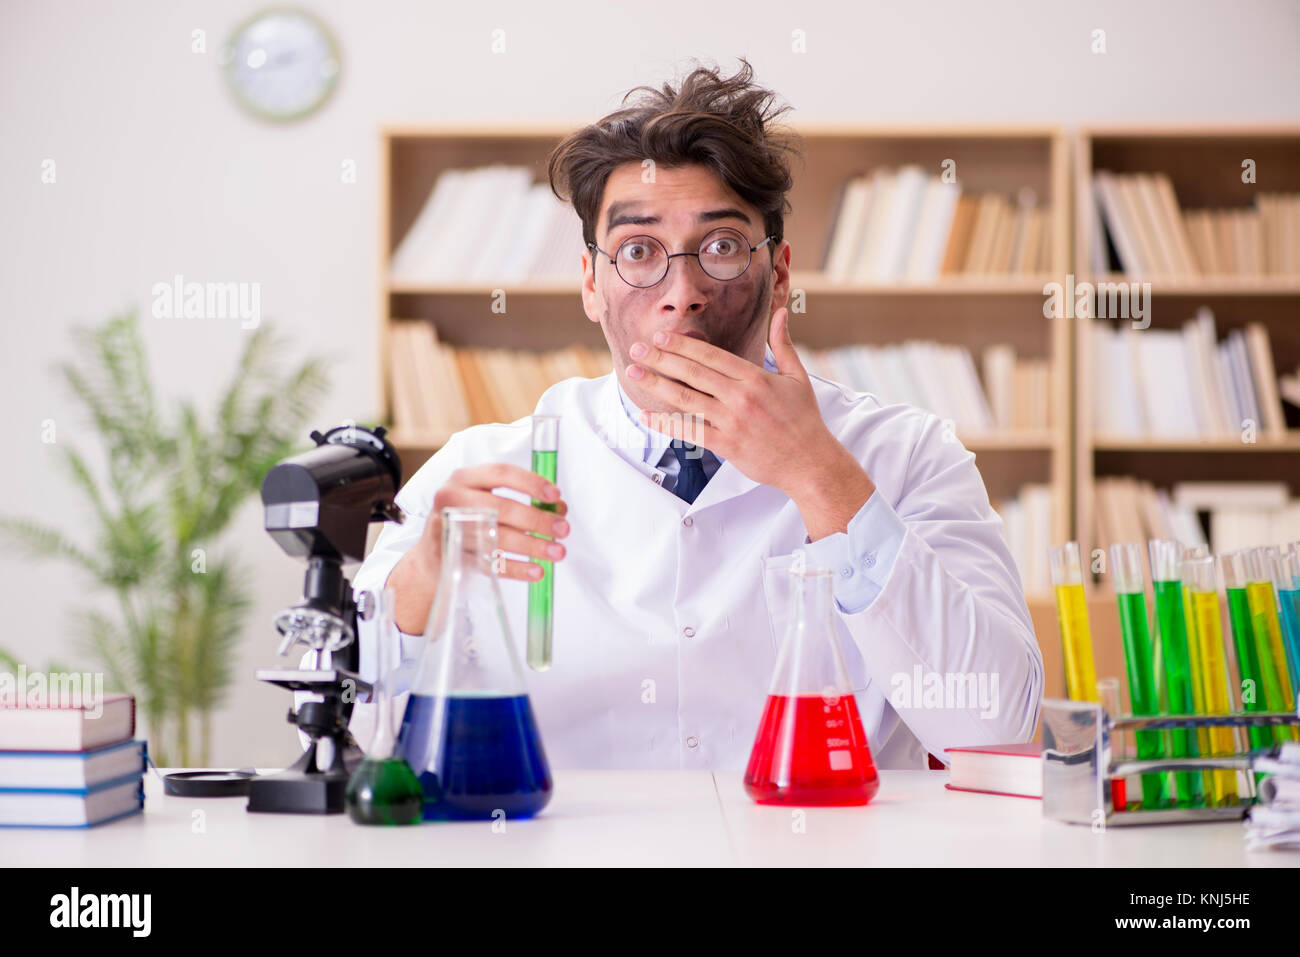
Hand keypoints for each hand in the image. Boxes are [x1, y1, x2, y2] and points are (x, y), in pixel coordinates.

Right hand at [388, 463, 568, 633]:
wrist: (431, 555)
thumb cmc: (467, 520)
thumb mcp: (483, 499)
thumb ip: (518, 499)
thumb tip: (559, 509)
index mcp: (463, 478)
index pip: (501, 474)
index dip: (531, 483)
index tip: (556, 496)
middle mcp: (452, 499)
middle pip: (501, 508)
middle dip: (537, 519)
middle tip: (563, 529)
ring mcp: (449, 529)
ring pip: (497, 538)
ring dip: (532, 546)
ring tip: (557, 552)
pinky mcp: (452, 557)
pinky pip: (489, 564)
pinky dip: (516, 569)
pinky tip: (536, 571)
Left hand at [625, 306, 842, 498]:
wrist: (810, 462)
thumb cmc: (804, 419)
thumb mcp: (797, 377)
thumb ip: (783, 344)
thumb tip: (781, 312)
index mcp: (755, 377)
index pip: (711, 355)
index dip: (683, 344)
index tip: (661, 337)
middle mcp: (740, 397)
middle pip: (692, 372)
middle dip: (660, 359)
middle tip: (636, 349)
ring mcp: (731, 422)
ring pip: (686, 399)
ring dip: (656, 385)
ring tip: (633, 373)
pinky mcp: (726, 445)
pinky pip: (690, 431)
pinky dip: (666, 423)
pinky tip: (647, 415)